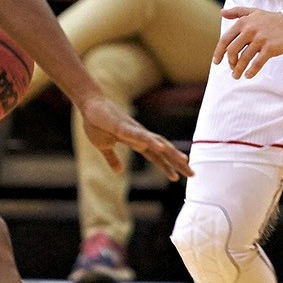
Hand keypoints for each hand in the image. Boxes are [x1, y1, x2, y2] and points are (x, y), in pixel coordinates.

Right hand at [77, 94, 193, 179]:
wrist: (88, 105)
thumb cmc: (96, 123)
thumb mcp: (104, 146)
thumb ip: (112, 159)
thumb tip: (119, 171)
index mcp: (136, 142)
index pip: (156, 156)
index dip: (167, 166)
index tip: (177, 178)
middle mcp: (139, 135)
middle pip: (162, 150)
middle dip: (177, 162)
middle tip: (193, 174)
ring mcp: (133, 129)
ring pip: (156, 141)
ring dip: (170, 151)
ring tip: (183, 160)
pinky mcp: (122, 125)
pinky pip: (138, 134)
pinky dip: (149, 140)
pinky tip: (159, 146)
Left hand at [214, 7, 282, 78]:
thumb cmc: (271, 18)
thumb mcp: (253, 11)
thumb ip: (236, 12)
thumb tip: (222, 13)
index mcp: (243, 22)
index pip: (225, 40)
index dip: (219, 52)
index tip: (217, 61)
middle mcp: (250, 30)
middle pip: (232, 51)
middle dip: (230, 62)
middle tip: (232, 68)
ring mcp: (260, 40)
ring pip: (244, 58)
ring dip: (238, 69)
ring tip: (237, 75)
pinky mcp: (270, 48)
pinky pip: (257, 63)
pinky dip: (251, 71)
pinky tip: (248, 75)